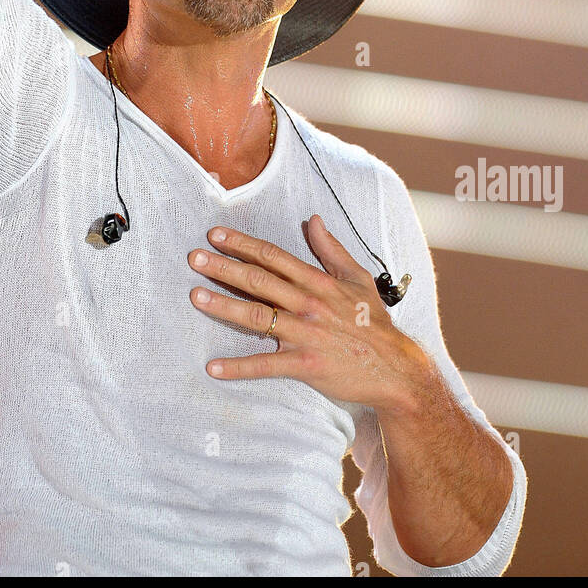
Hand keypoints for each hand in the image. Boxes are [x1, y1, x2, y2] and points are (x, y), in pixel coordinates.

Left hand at [187, 215, 430, 415]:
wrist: (394, 367)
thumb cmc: (373, 321)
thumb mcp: (357, 277)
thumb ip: (331, 248)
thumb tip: (313, 219)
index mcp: (318, 281)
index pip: (273, 256)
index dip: (242, 243)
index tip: (216, 235)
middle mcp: (308, 304)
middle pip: (258, 281)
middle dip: (223, 267)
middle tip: (194, 258)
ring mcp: (305, 335)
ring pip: (256, 317)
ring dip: (223, 306)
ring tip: (195, 297)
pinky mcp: (304, 365)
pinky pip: (265, 365)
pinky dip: (238, 367)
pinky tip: (213, 367)